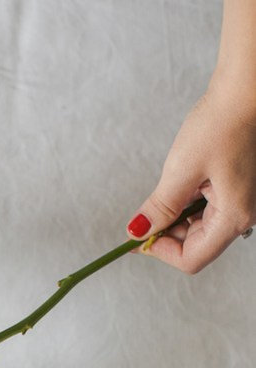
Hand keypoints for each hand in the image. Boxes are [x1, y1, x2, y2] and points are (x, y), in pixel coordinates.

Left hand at [126, 78, 255, 272]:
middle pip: (196, 246)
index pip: (191, 259)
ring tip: (170, 189)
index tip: (139, 236)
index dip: (161, 251)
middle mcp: (244, 217)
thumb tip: (138, 232)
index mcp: (234, 217)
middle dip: (167, 234)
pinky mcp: (238, 192)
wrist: (246, 91)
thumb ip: (160, 208)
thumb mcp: (181, 170)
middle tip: (146, 214)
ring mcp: (243, 205)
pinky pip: (209, 211)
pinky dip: (189, 206)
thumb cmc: (221, 124)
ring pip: (201, 230)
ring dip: (177, 220)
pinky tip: (184, 184)